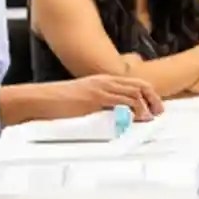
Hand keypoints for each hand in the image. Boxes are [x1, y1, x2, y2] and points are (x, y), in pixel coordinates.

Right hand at [45, 75, 163, 120]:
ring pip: (134, 93)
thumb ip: (99, 104)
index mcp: (103, 80)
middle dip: (153, 98)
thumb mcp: (84, 99)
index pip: (134, 83)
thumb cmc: (58, 102)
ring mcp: (101, 89)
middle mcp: (105, 81)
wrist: (40, 99)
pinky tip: (137, 117)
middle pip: (139, 85)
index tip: (154, 106)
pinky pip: (121, 101)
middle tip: (159, 112)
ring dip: (146, 106)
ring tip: (150, 118)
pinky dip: (134, 109)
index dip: (148, 94)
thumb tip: (113, 115)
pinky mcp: (95, 98)